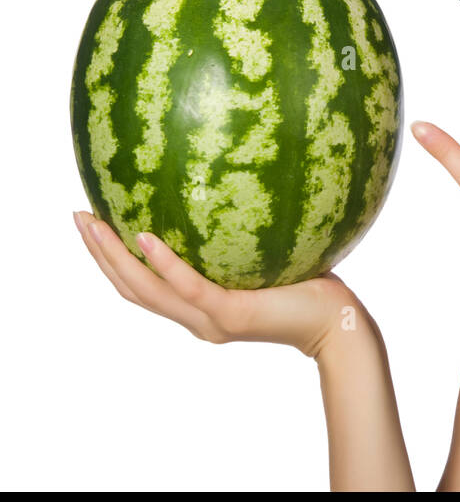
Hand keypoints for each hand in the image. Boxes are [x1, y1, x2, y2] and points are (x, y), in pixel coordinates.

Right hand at [74, 210, 365, 359]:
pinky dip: (162, 263)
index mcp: (200, 306)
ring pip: (145, 290)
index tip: (94, 221)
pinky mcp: (228, 316)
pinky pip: (187, 286)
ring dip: (113, 256)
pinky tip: (144, 235)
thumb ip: (245, 230)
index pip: (144, 284)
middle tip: (77, 216)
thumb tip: (238, 177)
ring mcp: (209, 320)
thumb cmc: (312, 286)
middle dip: (98, 252)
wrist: (339, 325)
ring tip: (92, 223)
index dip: (112, 257)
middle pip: (130, 288)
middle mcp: (197, 318)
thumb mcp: (269, 253)